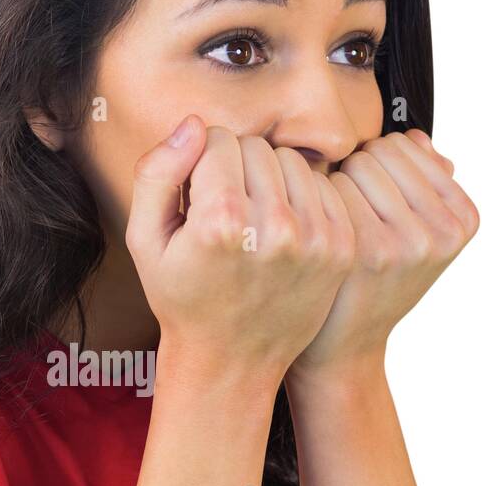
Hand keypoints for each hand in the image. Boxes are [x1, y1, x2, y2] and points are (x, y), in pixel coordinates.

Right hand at [125, 114, 355, 383]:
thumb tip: (195, 124)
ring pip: (291, 161)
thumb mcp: (145, 241)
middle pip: (256, 146)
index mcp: (221, 221)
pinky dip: (300, 199)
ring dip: (270, 179)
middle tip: (225, 214)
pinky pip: (322, 185)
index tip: (196, 200)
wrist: (233, 361)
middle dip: (236, 169)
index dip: (199, 163)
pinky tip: (281, 231)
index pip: (217, 139)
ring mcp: (315, 237)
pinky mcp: (341, 246)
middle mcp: (274, 227)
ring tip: (252, 222)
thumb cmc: (183, 298)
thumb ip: (157, 173)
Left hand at [286, 129, 478, 379]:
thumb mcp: (413, 237)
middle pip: (380, 151)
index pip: (405, 145)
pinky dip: (314, 202)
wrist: (342, 345)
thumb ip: (420, 183)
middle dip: (354, 173)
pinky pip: (331, 188)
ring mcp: (407, 241)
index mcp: (463, 218)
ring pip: (355, 165)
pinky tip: (316, 233)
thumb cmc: (369, 281)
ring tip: (333, 225)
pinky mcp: (366, 250)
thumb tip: (415, 135)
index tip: (369, 204)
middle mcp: (443, 230)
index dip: (375, 167)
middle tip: (346, 216)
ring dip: (334, 185)